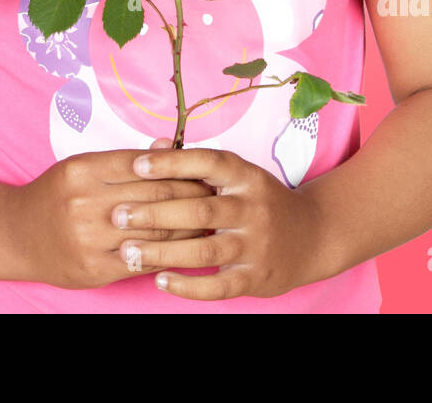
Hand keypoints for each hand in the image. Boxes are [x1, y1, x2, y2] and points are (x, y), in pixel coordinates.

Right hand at [14, 137, 215, 290]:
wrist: (16, 236)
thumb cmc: (55, 195)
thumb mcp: (81, 166)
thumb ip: (124, 159)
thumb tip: (167, 145)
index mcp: (82, 170)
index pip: (145, 166)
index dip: (180, 168)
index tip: (203, 169)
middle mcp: (84, 203)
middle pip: (154, 197)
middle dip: (192, 195)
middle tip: (215, 194)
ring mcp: (89, 239)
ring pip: (154, 231)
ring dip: (188, 227)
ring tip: (209, 221)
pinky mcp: (94, 269)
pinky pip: (142, 260)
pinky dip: (168, 254)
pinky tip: (186, 248)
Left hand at [114, 147, 322, 300]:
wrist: (314, 235)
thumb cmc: (262, 200)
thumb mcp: (239, 175)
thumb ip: (198, 164)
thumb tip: (153, 146)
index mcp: (246, 176)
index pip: (206, 163)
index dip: (171, 164)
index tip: (136, 166)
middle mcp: (252, 207)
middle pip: (198, 210)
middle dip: (154, 213)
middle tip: (118, 216)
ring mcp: (256, 244)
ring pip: (204, 249)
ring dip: (162, 252)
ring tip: (128, 252)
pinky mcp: (256, 277)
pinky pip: (218, 286)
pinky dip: (187, 286)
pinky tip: (160, 281)